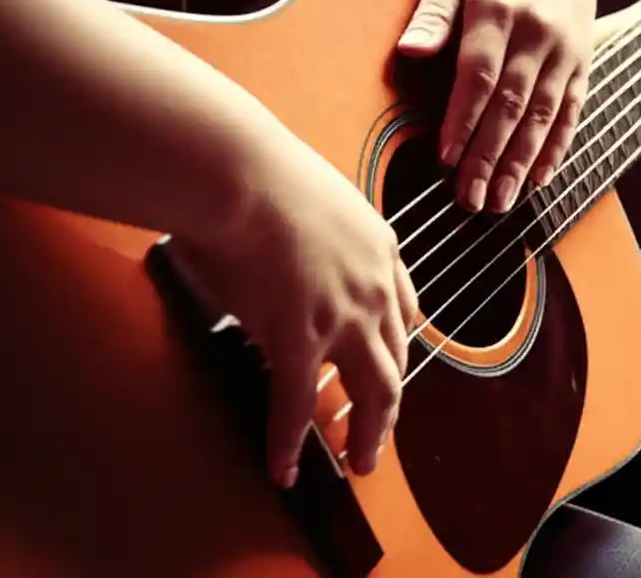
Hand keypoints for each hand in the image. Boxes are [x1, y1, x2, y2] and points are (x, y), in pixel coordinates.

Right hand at [167, 148, 417, 488]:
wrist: (237, 172)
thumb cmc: (252, 172)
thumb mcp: (305, 196)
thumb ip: (307, 230)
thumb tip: (273, 242)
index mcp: (378, 247)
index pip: (403, 312)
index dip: (397, 347)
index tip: (391, 368)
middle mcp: (372, 286)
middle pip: (397, 359)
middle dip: (390, 405)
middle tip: (380, 435)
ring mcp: (342, 315)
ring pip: (375, 390)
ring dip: (369, 433)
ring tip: (360, 463)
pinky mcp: (300, 337)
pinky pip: (297, 405)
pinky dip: (289, 443)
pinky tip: (285, 468)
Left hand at [397, 0, 599, 213]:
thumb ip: (435, 11)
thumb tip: (410, 53)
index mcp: (499, 7)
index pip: (480, 75)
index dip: (463, 120)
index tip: (446, 159)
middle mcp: (538, 33)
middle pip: (512, 105)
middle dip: (489, 157)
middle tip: (470, 199)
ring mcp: (566, 50)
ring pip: (543, 115)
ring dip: (521, 162)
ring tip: (501, 201)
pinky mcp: (583, 61)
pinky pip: (572, 110)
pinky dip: (557, 146)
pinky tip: (540, 177)